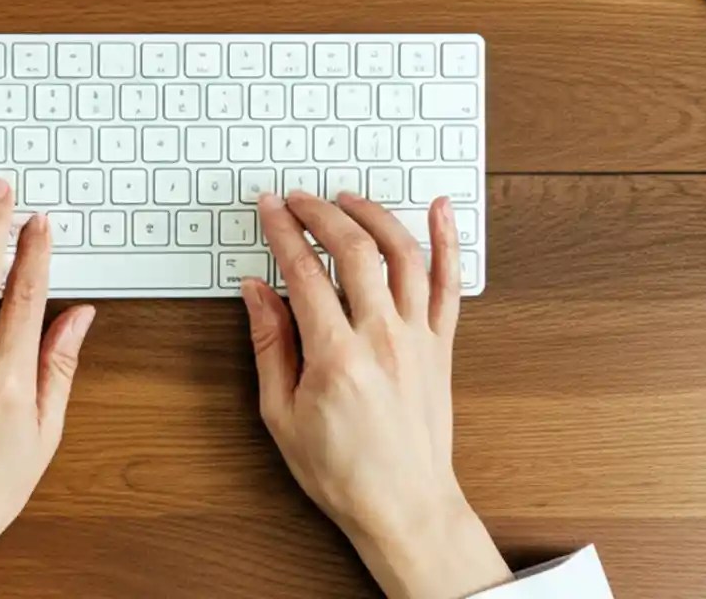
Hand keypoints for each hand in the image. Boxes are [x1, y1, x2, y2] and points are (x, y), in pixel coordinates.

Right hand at [243, 191, 510, 598]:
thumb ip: (270, 344)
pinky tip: (439, 209)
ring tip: (348, 199)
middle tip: (299, 198)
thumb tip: (256, 291)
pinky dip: (447, 241)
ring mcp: (417, 339)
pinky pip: (448, 283)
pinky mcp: (441, 346)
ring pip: (402, 254)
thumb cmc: (341, 471)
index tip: (270, 208)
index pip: (304, 272)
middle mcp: (382, 339)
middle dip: (321, 212)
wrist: (404, 506)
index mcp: (336, 357)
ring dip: (374, 215)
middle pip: (353, 250)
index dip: (283, 231)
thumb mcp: (281, 414)